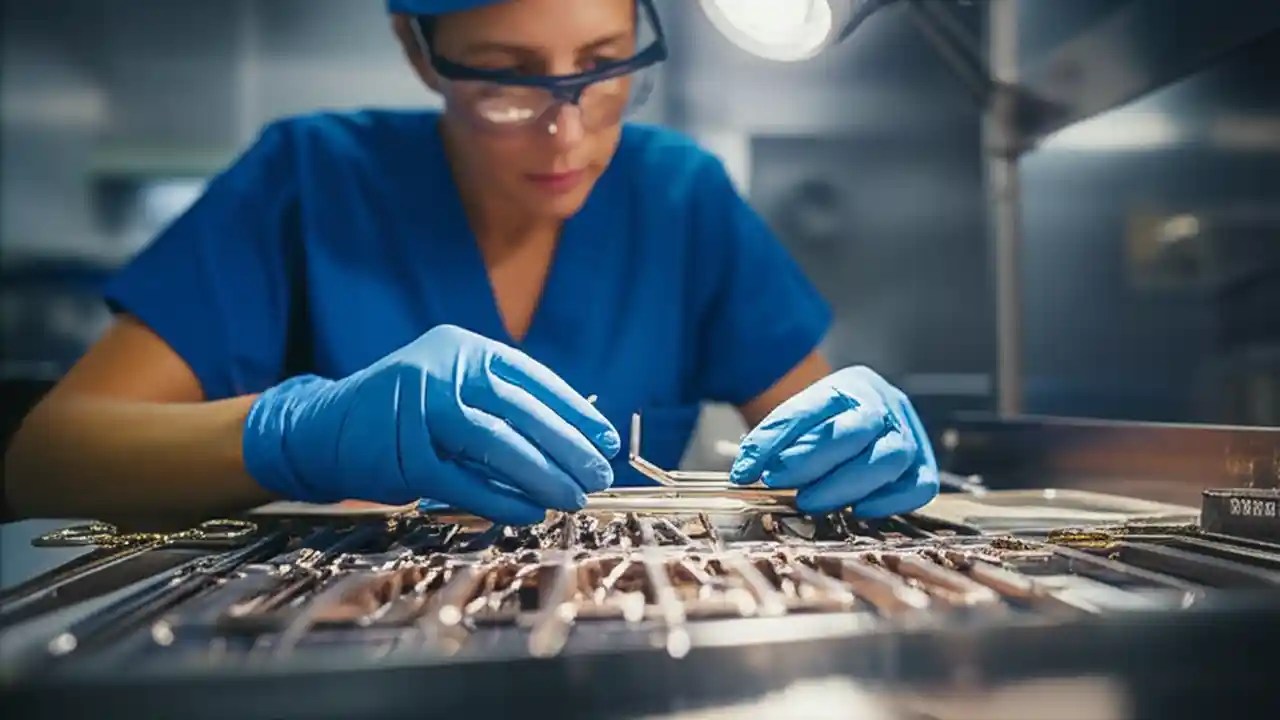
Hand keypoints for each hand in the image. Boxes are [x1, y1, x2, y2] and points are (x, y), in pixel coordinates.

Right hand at [242, 325, 618, 524]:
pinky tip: (531, 512)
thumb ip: (500, 403)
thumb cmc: (404, 411)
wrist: (325, 427)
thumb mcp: (451, 387)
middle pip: (520, 411)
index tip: (607, 440)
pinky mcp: (404, 453)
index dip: (574, 411)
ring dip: (542, 476)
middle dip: (568, 447)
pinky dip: (502, 499)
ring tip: (574, 497)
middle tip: (599, 474)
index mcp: (463, 348)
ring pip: (497, 445)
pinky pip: (465, 482)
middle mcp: (442, 370)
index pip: (532, 378)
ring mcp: (420, 410)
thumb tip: (574, 438)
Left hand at [729, 366, 937, 516]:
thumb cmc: (826, 421)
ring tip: (811, 501)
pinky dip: (890, 501)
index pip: (810, 409)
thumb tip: (745, 473)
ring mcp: (909, 433)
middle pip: (856, 431)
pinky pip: (919, 485)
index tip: (751, 470)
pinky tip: (858, 511)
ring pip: (890, 457)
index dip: (778, 440)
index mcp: (848, 386)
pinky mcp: (923, 465)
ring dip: (847, 485)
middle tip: (780, 483)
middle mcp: (884, 405)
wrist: (863, 415)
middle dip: (813, 461)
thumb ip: (770, 441)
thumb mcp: (795, 419)